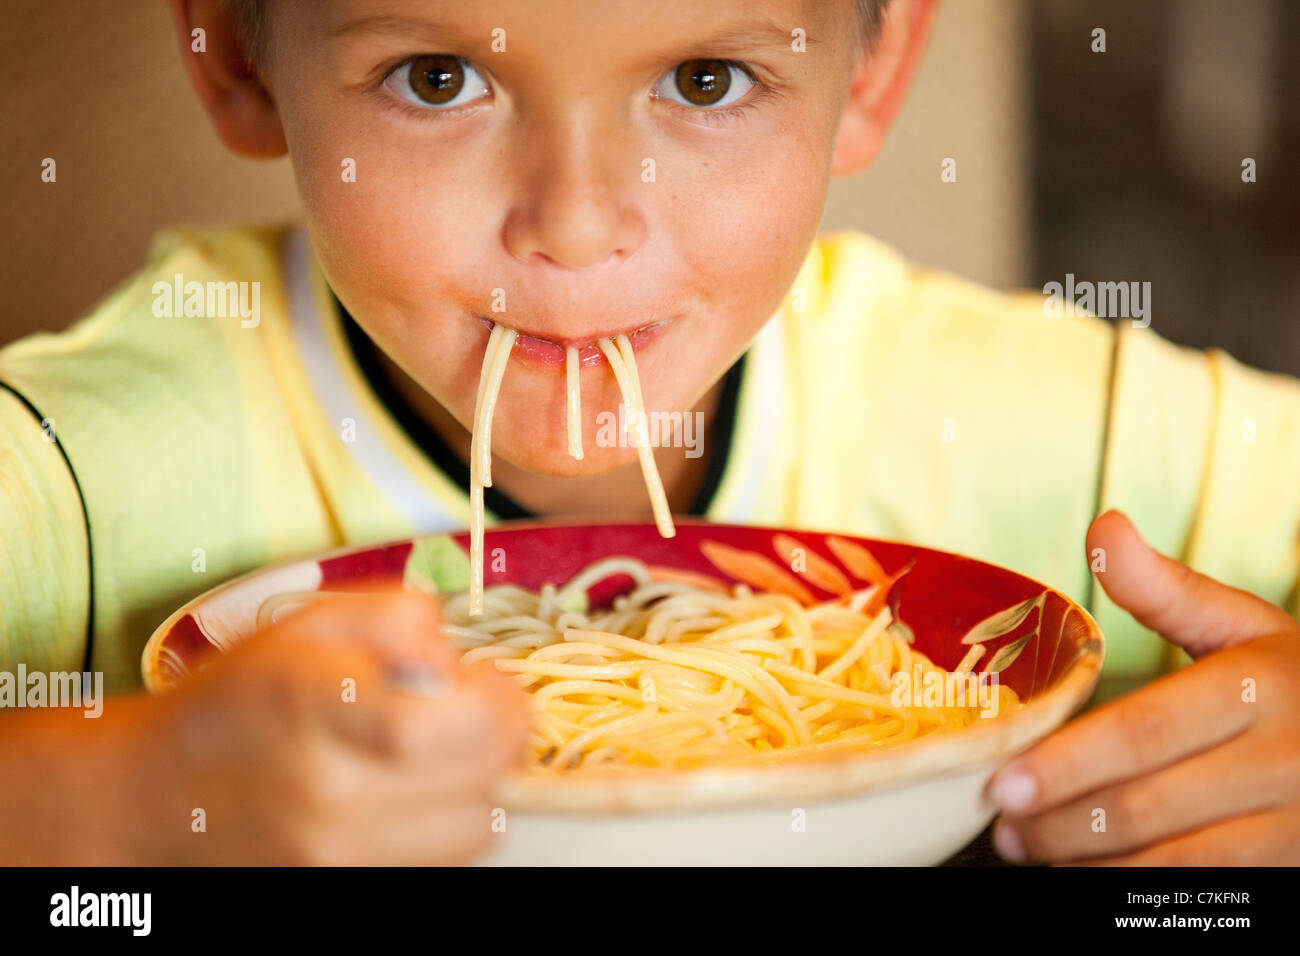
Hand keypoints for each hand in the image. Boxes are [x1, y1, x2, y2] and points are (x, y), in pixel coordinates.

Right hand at [134, 590, 529, 863]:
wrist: (160, 793)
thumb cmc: (238, 701)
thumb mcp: (307, 624)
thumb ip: (394, 615)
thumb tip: (453, 652)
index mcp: (326, 713)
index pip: (464, 724)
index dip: (498, 698)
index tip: (486, 679)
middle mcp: (336, 796)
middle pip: (486, 780)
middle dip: (503, 733)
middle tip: (478, 707)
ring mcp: (343, 855)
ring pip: (477, 829)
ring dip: (483, 783)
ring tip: (449, 748)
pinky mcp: (348, 886)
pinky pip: (443, 858)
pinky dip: (450, 820)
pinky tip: (420, 787)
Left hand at [987, 509, 1299, 864]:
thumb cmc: (1292, 680)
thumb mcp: (1243, 625)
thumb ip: (1167, 588)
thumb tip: (1104, 526)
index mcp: (1257, 690)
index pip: (1147, 732)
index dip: (1070, 762)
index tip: (1005, 779)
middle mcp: (1281, 761)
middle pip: (1147, 804)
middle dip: (1061, 822)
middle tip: (1002, 825)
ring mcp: (1291, 826)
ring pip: (1171, 861)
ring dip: (1088, 862)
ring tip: (1028, 850)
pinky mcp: (1288, 870)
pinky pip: (1199, 892)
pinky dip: (1134, 887)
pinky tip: (1086, 873)